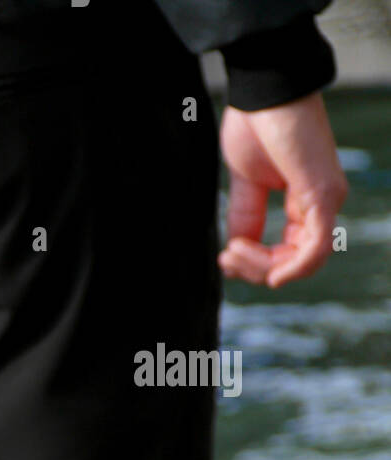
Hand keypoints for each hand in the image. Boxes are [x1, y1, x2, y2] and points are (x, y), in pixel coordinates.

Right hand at [219, 92, 347, 287]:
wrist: (264, 90)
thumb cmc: (256, 123)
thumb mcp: (246, 180)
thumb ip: (246, 215)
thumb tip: (237, 247)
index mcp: (307, 199)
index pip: (291, 251)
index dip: (256, 263)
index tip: (224, 254)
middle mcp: (323, 202)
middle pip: (297, 262)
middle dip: (256, 269)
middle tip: (225, 258)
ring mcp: (326, 198)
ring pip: (305, 260)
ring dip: (264, 268)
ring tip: (232, 254)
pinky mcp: (322, 194)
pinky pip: (315, 248)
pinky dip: (293, 268)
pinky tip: (270, 276)